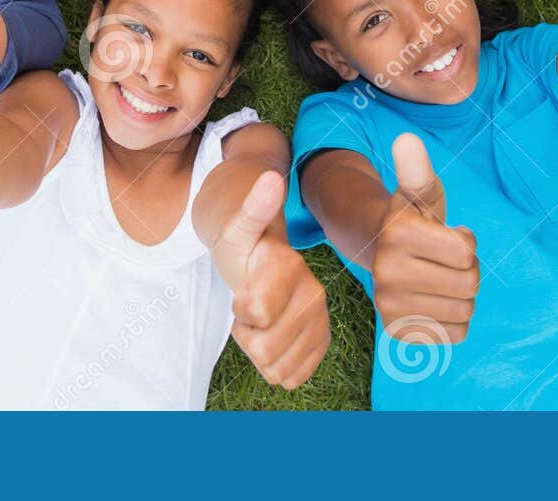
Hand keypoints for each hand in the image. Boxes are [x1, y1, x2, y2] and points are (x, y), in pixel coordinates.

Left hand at [210, 172, 329, 388]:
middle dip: (247, 334)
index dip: (241, 309)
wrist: (261, 257)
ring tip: (260, 321)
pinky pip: (292, 378)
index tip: (242, 291)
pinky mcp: (320, 343)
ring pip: (276, 369)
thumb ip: (253, 208)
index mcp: (289, 266)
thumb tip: (270, 178)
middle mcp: (312, 294)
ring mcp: (318, 320)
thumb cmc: (243, 244)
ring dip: (259, 351)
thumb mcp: (237, 227)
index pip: (256, 310)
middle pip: (264, 349)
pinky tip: (273, 339)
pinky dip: (275, 366)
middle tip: (247, 310)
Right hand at [371, 134, 477, 343]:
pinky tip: (437, 301)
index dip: (465, 241)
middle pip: (469, 284)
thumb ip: (416, 168)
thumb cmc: (412, 217)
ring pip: (465, 311)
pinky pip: (455, 335)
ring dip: (462, 295)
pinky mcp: (396, 330)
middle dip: (468, 269)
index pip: (467, 251)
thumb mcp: (418, 190)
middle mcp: (385, 271)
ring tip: (441, 278)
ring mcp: (388, 304)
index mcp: (396, 232)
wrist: (381, 250)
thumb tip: (407, 139)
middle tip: (446, 259)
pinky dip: (455, 320)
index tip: (446, 234)